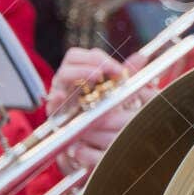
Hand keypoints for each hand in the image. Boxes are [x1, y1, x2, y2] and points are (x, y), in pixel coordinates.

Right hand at [47, 46, 151, 169]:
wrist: (92, 139)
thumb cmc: (105, 111)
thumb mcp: (118, 92)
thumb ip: (127, 73)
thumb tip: (141, 56)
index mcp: (85, 70)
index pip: (90, 55)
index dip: (104, 59)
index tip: (120, 70)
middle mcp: (71, 77)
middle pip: (73, 58)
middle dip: (91, 62)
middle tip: (106, 72)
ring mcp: (61, 91)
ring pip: (63, 74)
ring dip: (79, 73)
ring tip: (95, 77)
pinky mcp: (54, 109)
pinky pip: (52, 100)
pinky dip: (57, 97)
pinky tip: (63, 96)